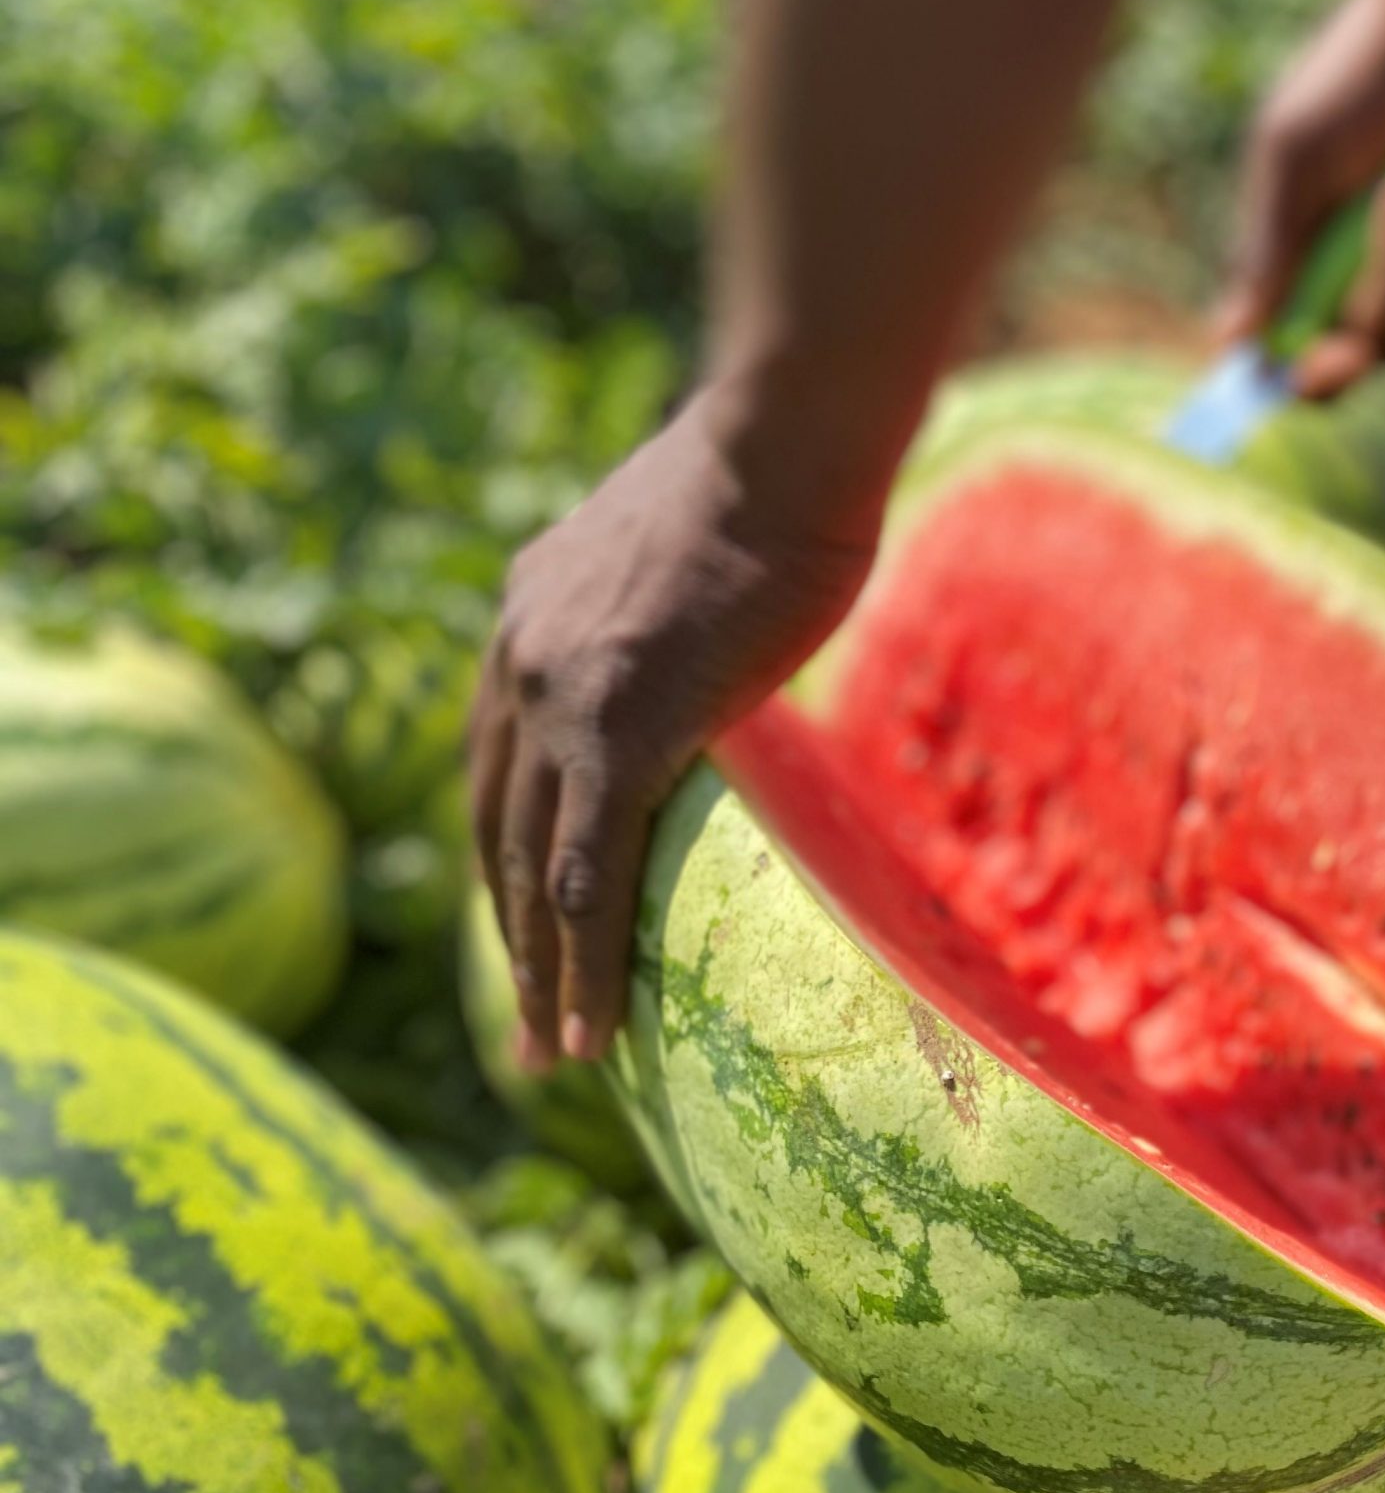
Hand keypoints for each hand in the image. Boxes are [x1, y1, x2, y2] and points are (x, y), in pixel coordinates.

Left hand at [469, 384, 878, 1071]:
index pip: (498, 755)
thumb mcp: (684, 548)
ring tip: (553, 1052)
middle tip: (523, 1018)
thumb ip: (666, 613)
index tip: (521, 912)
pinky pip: (584, 877)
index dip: (508, 844)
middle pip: (494, 823)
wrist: (782, 441)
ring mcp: (558, 698)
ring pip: (526, 868)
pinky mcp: (616, 735)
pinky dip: (580, 964)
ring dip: (536, 970)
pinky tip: (589, 1031)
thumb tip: (717, 642)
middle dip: (505, 929)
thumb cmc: (776, 475)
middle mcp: (518, 656)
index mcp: (529, 610)